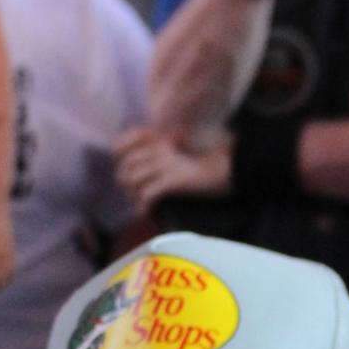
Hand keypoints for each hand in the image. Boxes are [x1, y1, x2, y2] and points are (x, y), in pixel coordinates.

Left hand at [112, 127, 231, 210]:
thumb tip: (140, 168)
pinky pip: (148, 193)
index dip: (120, 155)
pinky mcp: (174, 180)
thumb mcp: (179, 149)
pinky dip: (144, 205)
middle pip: (126, 165)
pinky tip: (148, 211)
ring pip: (133, 179)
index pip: (125, 142)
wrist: (229, 168)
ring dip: (134, 194)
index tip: (126, 167)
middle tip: (134, 193)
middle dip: (126, 182)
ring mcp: (166, 163)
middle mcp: (160, 147)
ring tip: (142, 203)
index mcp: (160, 138)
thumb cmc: (206, 161)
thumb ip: (162, 150)